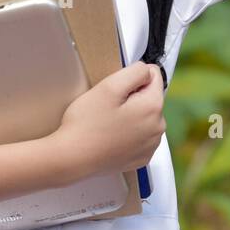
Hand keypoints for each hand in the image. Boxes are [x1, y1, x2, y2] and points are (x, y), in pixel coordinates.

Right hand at [54, 60, 165, 180]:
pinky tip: (111, 137)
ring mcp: (150, 145)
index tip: (116, 91)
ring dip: (131, 115)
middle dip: (132, 97)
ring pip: (145, 117)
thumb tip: (148, 70)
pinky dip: (129, 133)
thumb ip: (136, 71)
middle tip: (108, 107)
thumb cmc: (87, 123)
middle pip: (150, 97)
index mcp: (153, 107)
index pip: (154, 76)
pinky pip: (140, 136)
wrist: (71, 159)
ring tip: (108, 123)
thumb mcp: (109, 86)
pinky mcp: (141, 158)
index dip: (132, 78)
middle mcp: (158, 128)